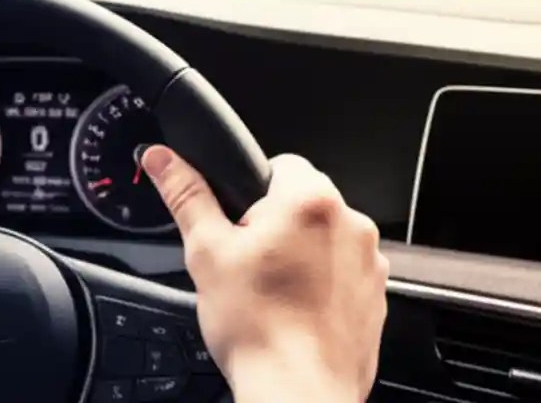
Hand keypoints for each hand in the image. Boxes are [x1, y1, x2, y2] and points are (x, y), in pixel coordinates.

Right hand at [141, 146, 386, 402]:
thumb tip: (164, 159)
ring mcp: (370, 263)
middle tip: (248, 264)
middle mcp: (351, 225)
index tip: (238, 227)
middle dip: (275, 225)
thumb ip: (186, 196)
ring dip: (301, 254)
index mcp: (310, 201)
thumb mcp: (206, 252)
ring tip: (272, 293)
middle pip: (303, 203)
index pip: (279, 163)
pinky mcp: (377, 296)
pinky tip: (295, 311)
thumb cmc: (258, 329)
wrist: (296, 392)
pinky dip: (322, 285)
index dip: (250, 194)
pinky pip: (344, 273)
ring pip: (324, 239)